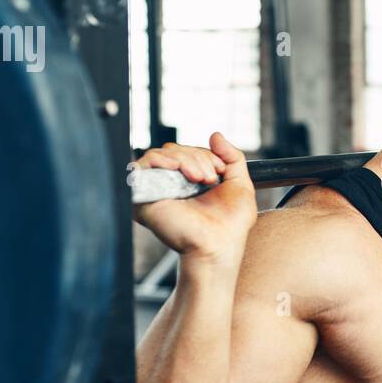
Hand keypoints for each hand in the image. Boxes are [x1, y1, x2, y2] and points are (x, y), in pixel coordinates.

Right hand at [131, 133, 256, 264]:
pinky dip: (161, 160)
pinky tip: (179, 171)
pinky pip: (141, 165)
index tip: (219, 171)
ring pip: (162, 153)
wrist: (218, 247)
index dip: (205, 154)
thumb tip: (216, 135)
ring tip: (200, 179)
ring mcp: (157, 189)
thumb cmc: (230, 225)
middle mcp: (171, 184)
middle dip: (198, 157)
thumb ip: (233, 157)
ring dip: (186, 159)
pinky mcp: (143, 197)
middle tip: (210, 179)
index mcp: (190, 181)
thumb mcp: (240, 184)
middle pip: (175, 149)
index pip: (189, 151)